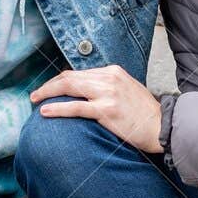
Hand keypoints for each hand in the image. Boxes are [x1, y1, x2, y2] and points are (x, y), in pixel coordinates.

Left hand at [30, 66, 163, 153]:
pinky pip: (75, 106)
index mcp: (113, 71)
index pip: (79, 72)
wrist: (162, 126)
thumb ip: (107, 87)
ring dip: (47, 93)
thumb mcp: (127, 90)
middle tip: (35, 95)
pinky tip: (45, 111)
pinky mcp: (107, 110)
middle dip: (49, 85)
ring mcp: (108, 93)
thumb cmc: (145, 114)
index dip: (60, 81)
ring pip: (69, 87)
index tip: (50, 89)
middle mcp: (109, 78)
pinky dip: (57, 108)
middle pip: (69, 76)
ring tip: (35, 100)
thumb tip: (85, 92)